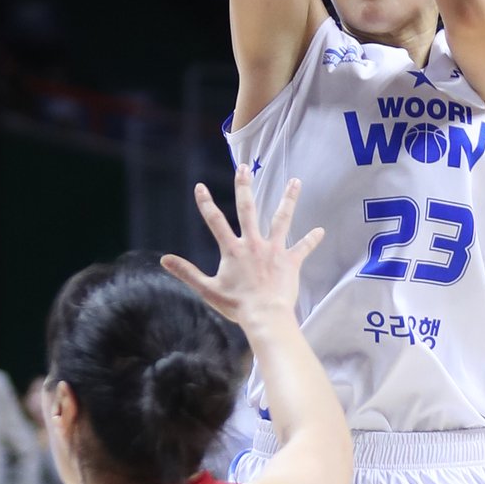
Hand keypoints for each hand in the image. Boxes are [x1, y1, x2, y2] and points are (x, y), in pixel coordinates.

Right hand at [161, 164, 323, 330]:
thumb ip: (186, 272)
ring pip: (282, 219)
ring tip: (296, 182)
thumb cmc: (237, 305)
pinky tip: (320, 231)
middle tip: (244, 168)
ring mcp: (274, 250)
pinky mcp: (290, 262)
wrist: (266, 316)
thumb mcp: (207, 289)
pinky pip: (303, 248)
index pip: (215, 222)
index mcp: (233, 250)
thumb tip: (164, 259)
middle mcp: (254, 244)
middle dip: (245, 187)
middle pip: (248, 209)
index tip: (200, 187)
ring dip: (288, 199)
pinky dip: (311, 240)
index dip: (206, 204)